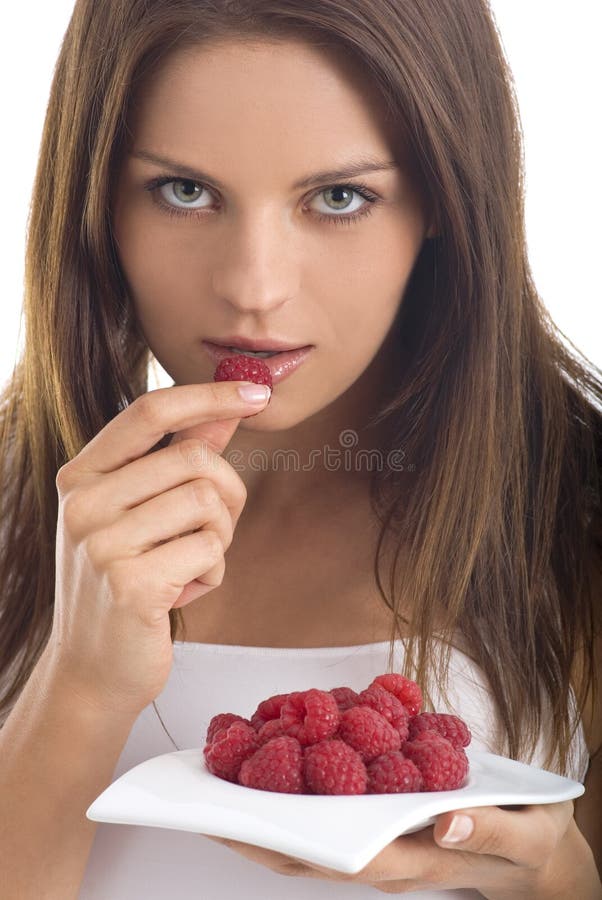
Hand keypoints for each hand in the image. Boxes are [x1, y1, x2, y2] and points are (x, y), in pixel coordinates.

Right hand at [48, 381, 269, 716]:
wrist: (94, 669)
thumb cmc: (125, 581)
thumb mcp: (140, 513)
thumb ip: (180, 455)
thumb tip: (228, 407)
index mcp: (80, 476)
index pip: (150, 410)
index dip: (210, 394)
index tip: (258, 391)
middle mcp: (83, 504)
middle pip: (194, 458)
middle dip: (227, 493)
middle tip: (216, 528)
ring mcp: (102, 545)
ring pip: (209, 503)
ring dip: (219, 537)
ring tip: (188, 564)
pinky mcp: (131, 585)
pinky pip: (211, 550)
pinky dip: (213, 571)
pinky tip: (182, 592)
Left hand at [205, 800, 601, 896]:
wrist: (532, 849)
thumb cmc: (526, 845)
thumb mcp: (525, 838)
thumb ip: (489, 831)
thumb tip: (445, 820)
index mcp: (411, 861)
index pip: (337, 859)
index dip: (284, 842)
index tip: (236, 825)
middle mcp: (383, 851)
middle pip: (306, 847)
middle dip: (252, 826)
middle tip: (204, 796)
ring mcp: (378, 835)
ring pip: (310, 827)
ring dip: (266, 803)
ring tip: (223, 770)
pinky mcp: (380, 814)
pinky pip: (331, 802)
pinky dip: (300, 778)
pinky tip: (278, 748)